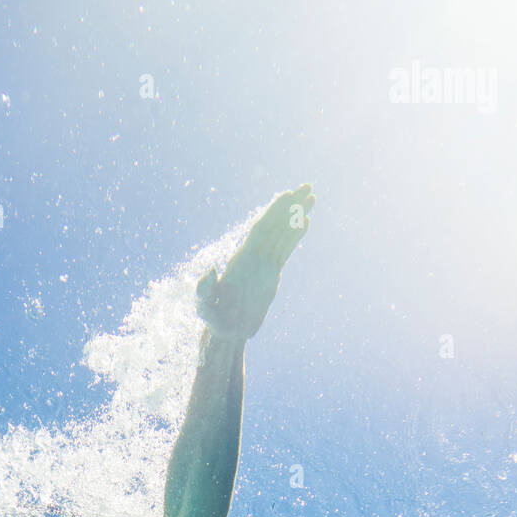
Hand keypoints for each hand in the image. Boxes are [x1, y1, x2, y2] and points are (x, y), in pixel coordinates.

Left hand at [196, 185, 314, 341]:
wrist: (227, 331)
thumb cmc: (214, 319)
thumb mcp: (205, 306)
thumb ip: (205, 289)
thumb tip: (210, 269)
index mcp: (241, 259)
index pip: (260, 229)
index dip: (274, 212)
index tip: (289, 196)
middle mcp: (253, 257)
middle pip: (274, 225)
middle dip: (290, 206)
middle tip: (308, 186)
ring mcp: (263, 264)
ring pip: (282, 234)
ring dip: (296, 215)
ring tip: (312, 197)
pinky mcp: (271, 274)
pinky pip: (285, 250)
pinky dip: (295, 236)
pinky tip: (306, 222)